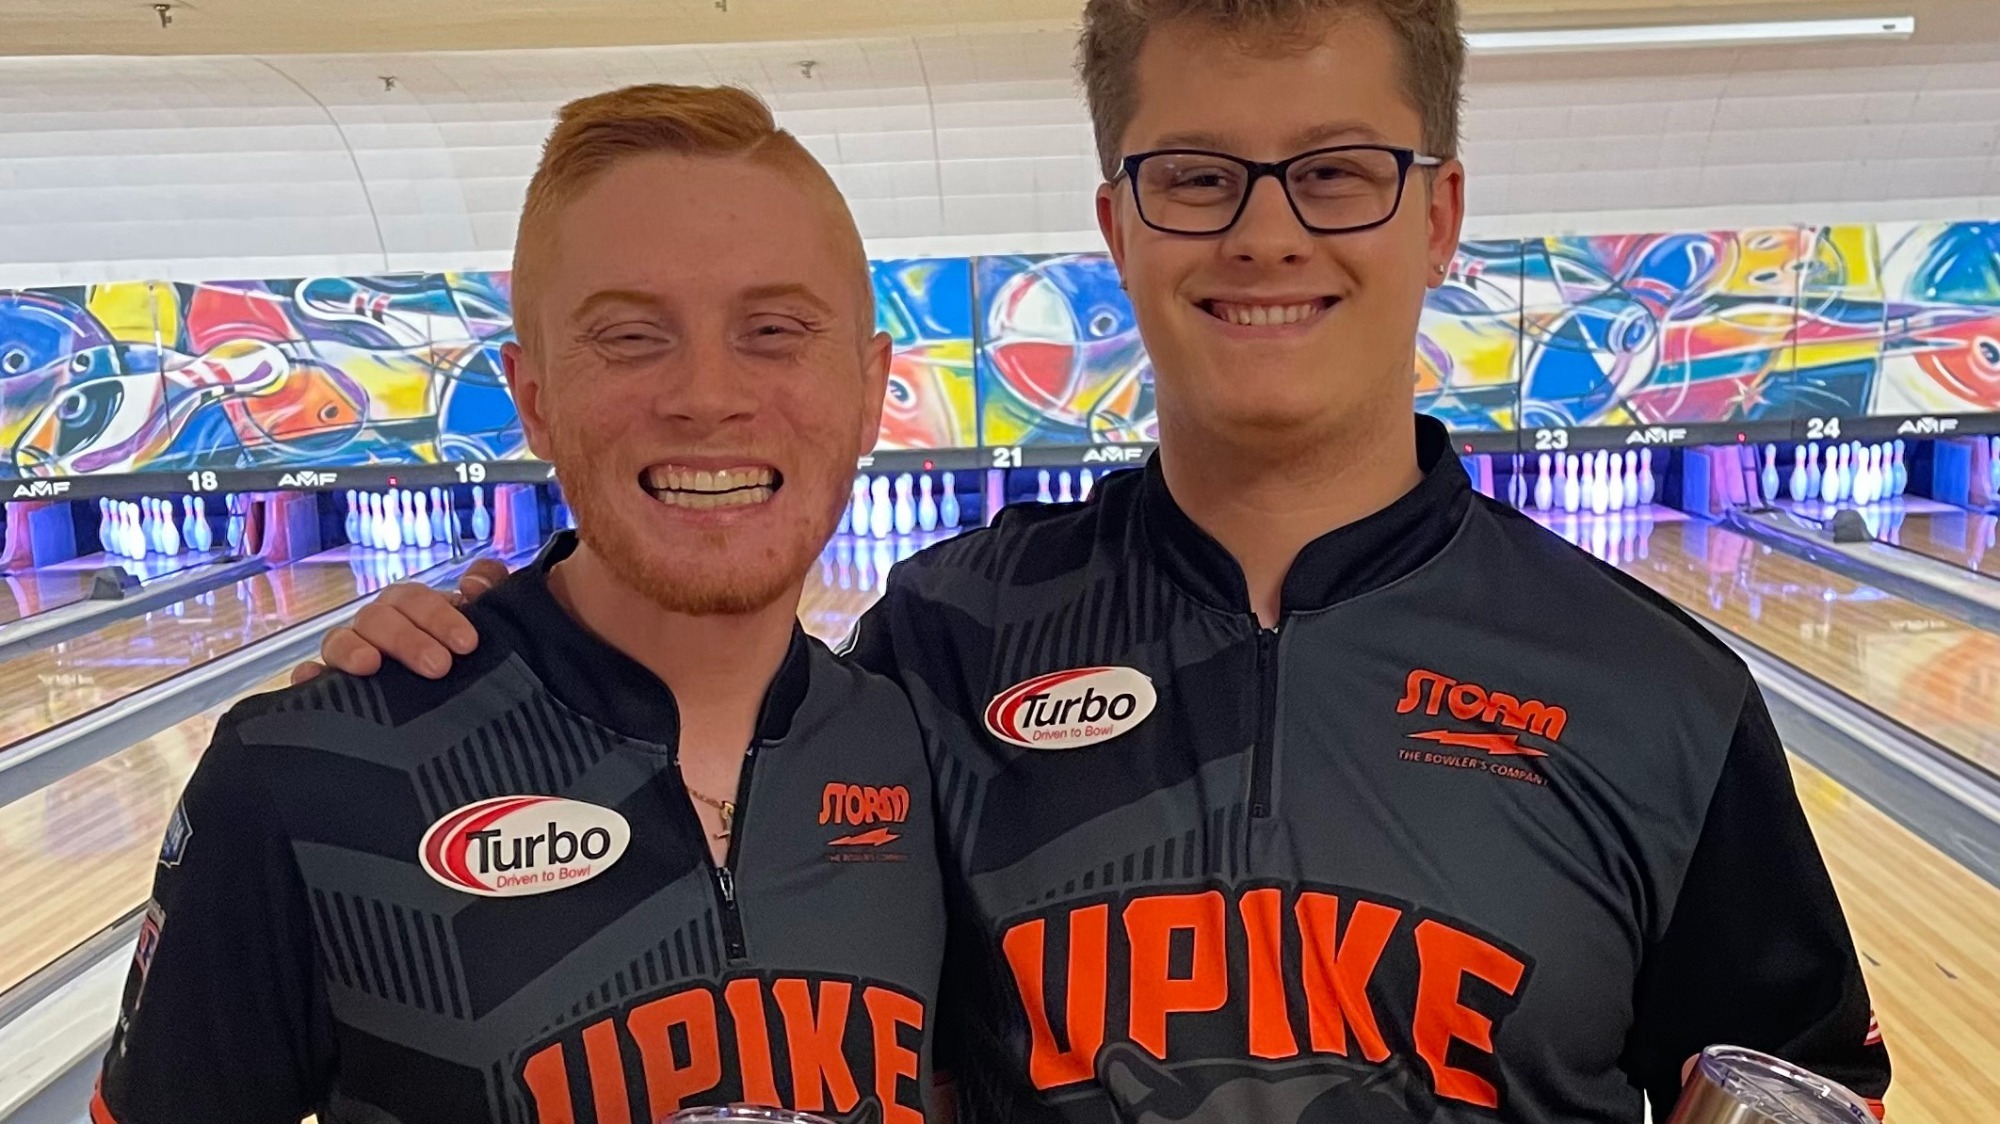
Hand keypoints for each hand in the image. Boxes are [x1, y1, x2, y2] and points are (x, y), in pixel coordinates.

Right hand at [289, 559, 507, 683]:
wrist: (470, 722)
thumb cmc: (471, 664)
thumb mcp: (493, 627)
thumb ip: (491, 589)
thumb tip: (474, 581)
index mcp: (412, 611)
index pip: (415, 599)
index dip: (438, 615)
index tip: (467, 643)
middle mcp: (378, 630)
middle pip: (378, 618)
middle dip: (407, 638)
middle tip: (438, 666)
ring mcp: (352, 659)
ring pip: (340, 640)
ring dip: (353, 649)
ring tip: (371, 666)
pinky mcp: (332, 692)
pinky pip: (311, 681)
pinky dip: (308, 678)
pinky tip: (312, 681)